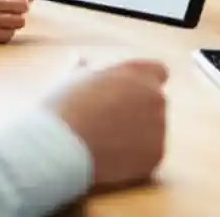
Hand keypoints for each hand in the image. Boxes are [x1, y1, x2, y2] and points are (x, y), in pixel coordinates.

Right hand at [47, 59, 168, 188]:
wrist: (60, 147)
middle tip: (109, 122)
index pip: (158, 71)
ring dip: (138, 135)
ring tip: (104, 143)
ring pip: (153, 130)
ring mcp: (159, 127)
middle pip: (155, 102)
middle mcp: (154, 96)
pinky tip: (110, 158)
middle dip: (140, 110)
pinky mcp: (156, 155)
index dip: (143, 82)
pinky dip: (135, 158)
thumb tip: (82, 60)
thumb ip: (86, 70)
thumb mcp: (72, 80)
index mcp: (137, 73)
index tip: (128, 94)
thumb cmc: (62, 108)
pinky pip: (150, 155)